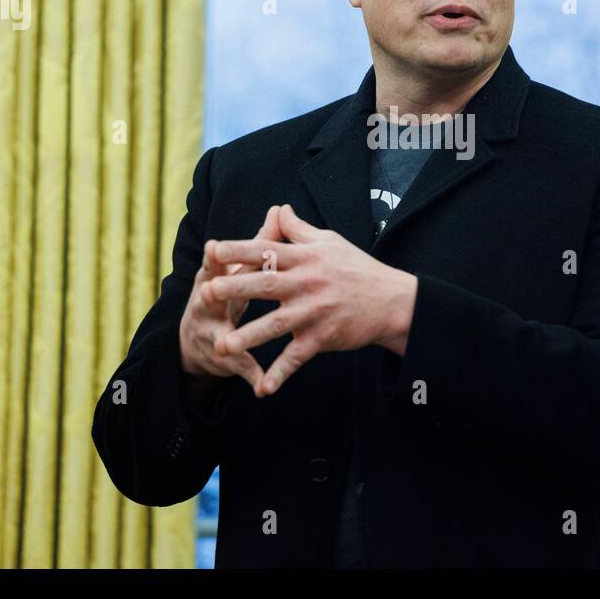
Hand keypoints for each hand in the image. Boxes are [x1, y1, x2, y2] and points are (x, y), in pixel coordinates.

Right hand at [178, 205, 283, 396]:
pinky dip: (250, 375)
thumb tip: (279, 209)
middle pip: (210, 297)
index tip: (214, 247)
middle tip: (209, 291)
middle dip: (210, 294)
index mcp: (216, 279)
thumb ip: (264, 242)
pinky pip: (239, 366)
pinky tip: (262, 387)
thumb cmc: (229, 292)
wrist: (202, 339)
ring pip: (219, 335)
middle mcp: (208, 303)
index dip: (218, 257)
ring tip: (227, 345)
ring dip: (225, 340)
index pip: (219, 264)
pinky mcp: (224, 358)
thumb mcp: (243, 269)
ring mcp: (213, 332)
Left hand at [208, 203, 417, 395]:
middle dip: (235, 289)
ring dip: (248, 337)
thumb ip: (298, 229)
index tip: (213, 250)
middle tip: (207, 292)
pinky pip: (297, 358)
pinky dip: (280, 374)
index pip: (266, 251)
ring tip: (221, 346)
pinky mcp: (322, 338)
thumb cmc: (357, 268)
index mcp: (305, 258)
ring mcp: (314, 313)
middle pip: (265, 286)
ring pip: (275, 326)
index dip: (239, 250)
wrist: (392, 301)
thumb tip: (278, 209)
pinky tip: (262, 389)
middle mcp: (307, 284)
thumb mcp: (329, 242)